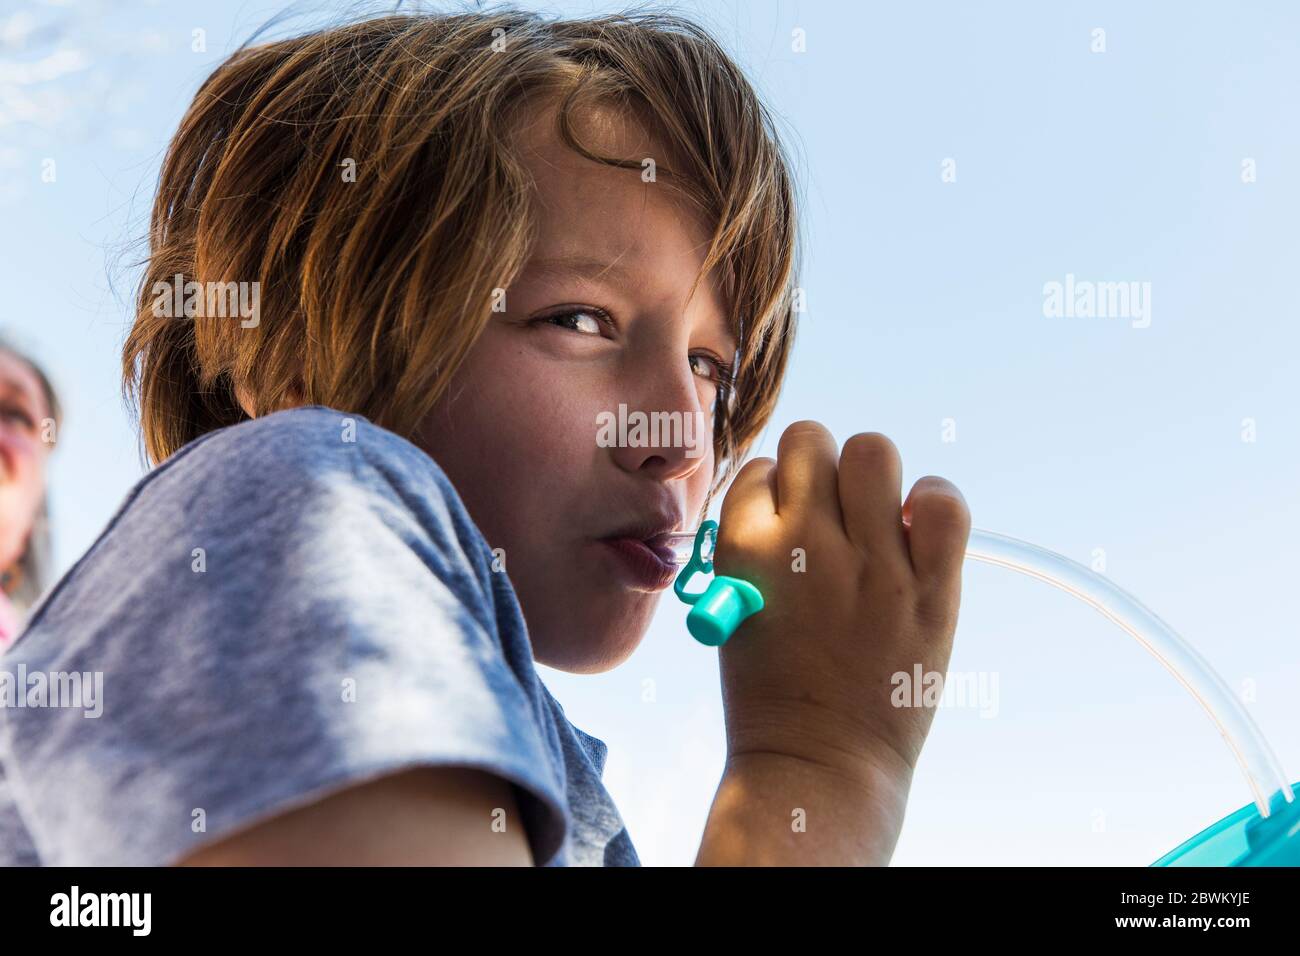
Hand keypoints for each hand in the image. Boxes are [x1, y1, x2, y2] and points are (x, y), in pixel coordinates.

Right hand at [713, 421, 969, 787]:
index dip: (774, 492)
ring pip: (874, 451)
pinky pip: (943, 501)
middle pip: (812, 440)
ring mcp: (871, 564)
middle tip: (832, 510)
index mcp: (745, 551)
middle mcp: (804, 545)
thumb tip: (788, 490)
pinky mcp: (929, 589)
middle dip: (819, 467)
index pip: (761, 468)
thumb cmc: (771, 691)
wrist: (819, 763)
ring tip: (876, 516)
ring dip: (872, 474)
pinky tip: (918, 530)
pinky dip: (934, 502)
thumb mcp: (735, 609)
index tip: (786, 522)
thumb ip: (754, 547)